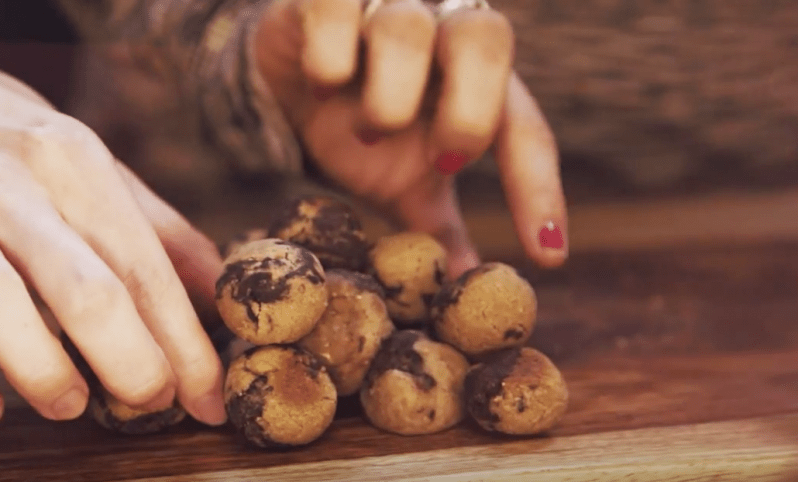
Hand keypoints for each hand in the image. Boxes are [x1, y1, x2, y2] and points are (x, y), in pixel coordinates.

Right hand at [0, 54, 226, 425]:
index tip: (209, 398)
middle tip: (153, 401)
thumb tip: (218, 289)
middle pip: (83, 288)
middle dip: (133, 365)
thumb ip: (157, 228)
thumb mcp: (90, 164)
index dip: (186, 343)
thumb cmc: (10, 143)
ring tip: (72, 403)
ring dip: (44, 375)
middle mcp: (3, 184)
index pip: (143, 265)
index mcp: (71, 157)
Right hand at [254, 0, 567, 276]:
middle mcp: (442, 26)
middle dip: (467, 111)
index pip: (521, 126)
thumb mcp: (402, 181)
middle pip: (486, 39)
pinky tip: (322, 84)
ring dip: (388, 94)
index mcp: (475, 76)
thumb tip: (468, 286)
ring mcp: (385, 2)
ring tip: (367, 128)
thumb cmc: (359, 124)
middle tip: (444, 161)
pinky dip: (330, 52)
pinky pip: (336, 2)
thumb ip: (437, 227)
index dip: (538, 188)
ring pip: (406, 25)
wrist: (288, 80)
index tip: (545, 254)